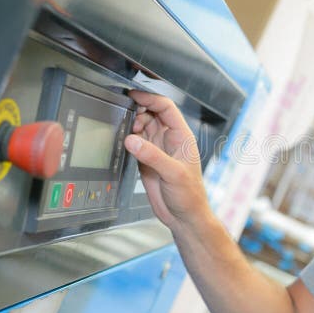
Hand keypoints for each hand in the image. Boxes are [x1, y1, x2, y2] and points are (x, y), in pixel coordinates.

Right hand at [124, 90, 210, 231]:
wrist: (184, 217)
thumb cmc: (190, 195)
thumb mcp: (173, 174)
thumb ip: (152, 156)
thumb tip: (132, 140)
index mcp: (182, 137)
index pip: (166, 108)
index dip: (150, 99)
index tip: (134, 95)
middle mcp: (170, 140)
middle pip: (152, 114)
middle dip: (139, 112)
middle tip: (127, 119)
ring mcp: (158, 150)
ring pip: (143, 127)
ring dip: (133, 125)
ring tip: (127, 132)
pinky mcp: (147, 161)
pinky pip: (136, 143)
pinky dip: (128, 140)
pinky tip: (124, 142)